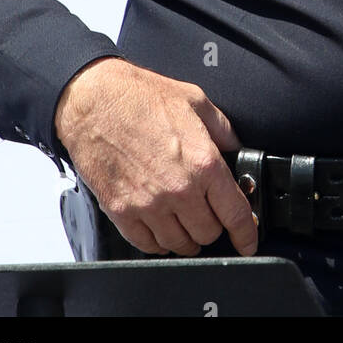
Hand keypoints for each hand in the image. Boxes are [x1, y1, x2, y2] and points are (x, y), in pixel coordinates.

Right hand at [54, 56, 258, 256]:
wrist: (94, 101)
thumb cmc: (140, 97)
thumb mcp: (195, 101)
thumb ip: (222, 130)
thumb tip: (236, 150)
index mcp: (202, 162)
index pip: (235, 213)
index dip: (246, 234)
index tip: (248, 242)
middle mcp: (179, 189)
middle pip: (208, 233)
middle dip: (213, 225)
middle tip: (207, 211)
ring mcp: (149, 205)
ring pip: (179, 244)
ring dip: (186, 237)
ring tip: (184, 220)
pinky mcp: (122, 212)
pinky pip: (147, 245)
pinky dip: (158, 241)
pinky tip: (160, 225)